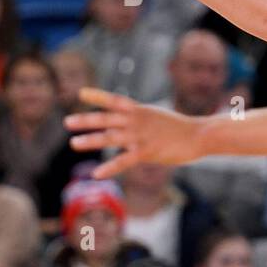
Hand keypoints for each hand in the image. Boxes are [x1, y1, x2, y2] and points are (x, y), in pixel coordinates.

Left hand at [64, 87, 204, 177]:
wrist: (198, 135)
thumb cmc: (175, 127)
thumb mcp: (153, 116)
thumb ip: (134, 119)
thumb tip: (115, 123)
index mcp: (139, 110)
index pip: (114, 100)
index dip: (97, 96)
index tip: (80, 93)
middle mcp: (137, 120)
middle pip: (107, 118)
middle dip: (86, 120)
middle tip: (67, 122)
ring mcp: (141, 136)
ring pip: (111, 138)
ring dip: (91, 140)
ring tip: (74, 143)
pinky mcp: (147, 152)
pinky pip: (124, 161)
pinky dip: (110, 167)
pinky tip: (97, 173)